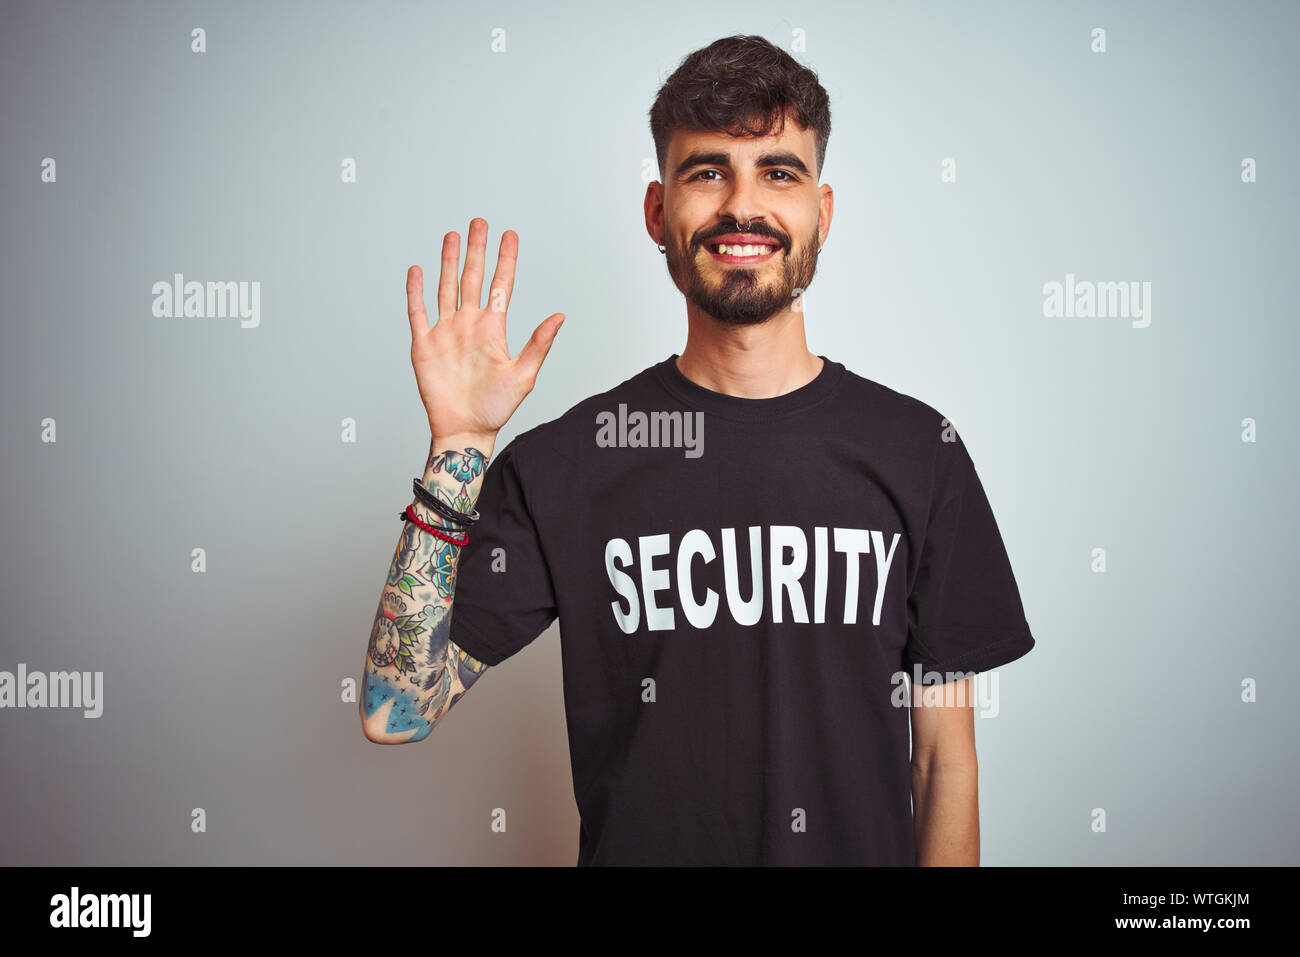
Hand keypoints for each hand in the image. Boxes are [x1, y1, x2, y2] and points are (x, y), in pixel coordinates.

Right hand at [407, 218, 563, 440]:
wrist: (465, 429)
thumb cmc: (496, 407)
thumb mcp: (523, 375)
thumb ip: (538, 344)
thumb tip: (560, 317)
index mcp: (493, 329)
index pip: (501, 285)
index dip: (506, 260)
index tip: (510, 235)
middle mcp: (469, 324)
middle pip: (473, 278)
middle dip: (476, 250)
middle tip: (479, 222)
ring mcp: (446, 333)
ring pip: (446, 288)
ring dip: (448, 262)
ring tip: (452, 236)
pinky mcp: (424, 346)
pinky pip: (418, 313)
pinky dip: (416, 292)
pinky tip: (417, 271)